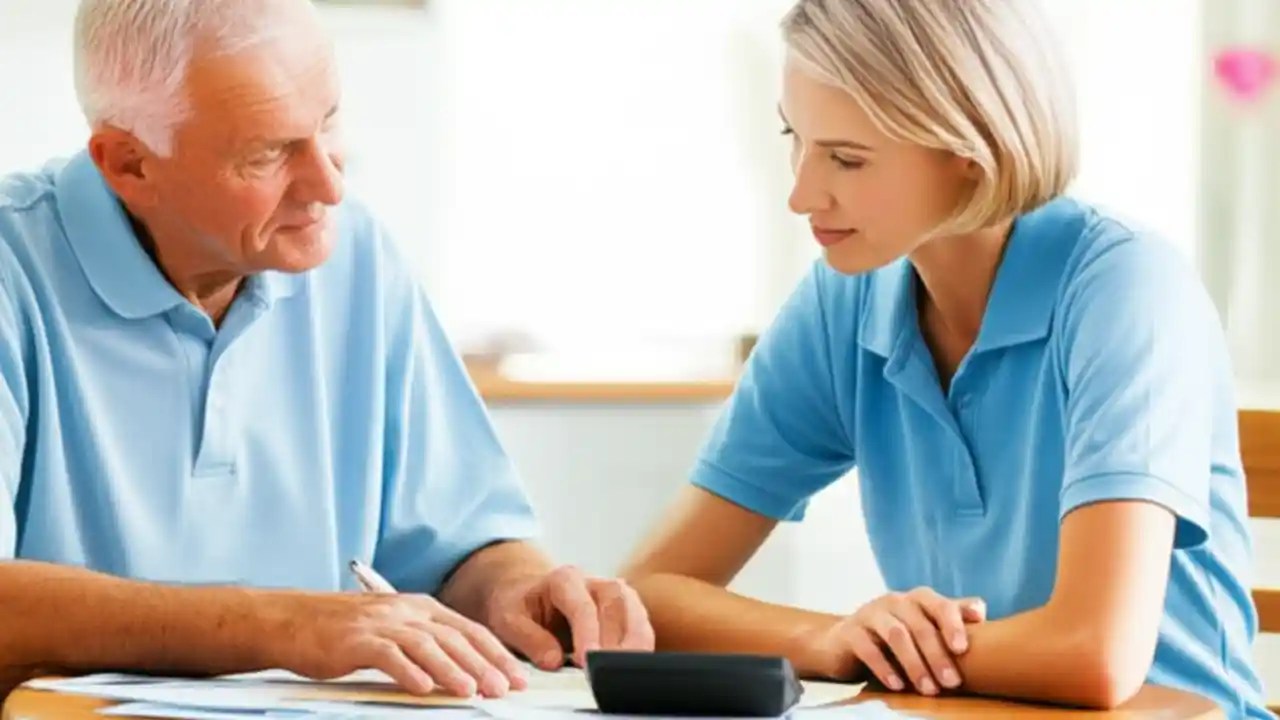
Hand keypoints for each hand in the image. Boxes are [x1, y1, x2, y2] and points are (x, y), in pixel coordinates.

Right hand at [263, 591, 528, 697]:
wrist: (292, 619)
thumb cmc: (344, 630)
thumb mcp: (394, 629)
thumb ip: (427, 644)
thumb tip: (466, 671)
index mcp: (420, 607)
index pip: (469, 630)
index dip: (497, 653)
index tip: (518, 677)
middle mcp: (406, 610)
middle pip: (455, 637)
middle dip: (484, 664)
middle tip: (505, 689)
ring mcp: (382, 623)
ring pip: (427, 645)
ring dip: (452, 669)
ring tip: (472, 691)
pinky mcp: (357, 640)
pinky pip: (388, 655)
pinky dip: (408, 671)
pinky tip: (423, 688)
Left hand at [483, 565, 655, 668]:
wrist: (526, 594)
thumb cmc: (518, 606)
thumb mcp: (508, 620)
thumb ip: (529, 638)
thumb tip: (554, 661)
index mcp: (564, 579)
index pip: (582, 605)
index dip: (588, 634)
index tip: (587, 660)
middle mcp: (593, 582)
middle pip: (617, 602)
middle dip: (617, 638)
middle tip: (609, 669)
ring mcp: (612, 594)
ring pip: (635, 610)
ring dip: (635, 641)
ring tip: (622, 670)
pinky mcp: (623, 610)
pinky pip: (640, 624)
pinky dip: (640, 645)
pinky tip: (630, 665)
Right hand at [809, 588, 985, 695]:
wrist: (844, 641)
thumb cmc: (894, 633)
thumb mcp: (923, 623)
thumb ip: (950, 615)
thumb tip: (980, 611)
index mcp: (917, 599)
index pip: (940, 605)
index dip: (952, 624)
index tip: (962, 649)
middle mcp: (894, 601)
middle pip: (920, 625)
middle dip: (937, 655)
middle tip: (951, 682)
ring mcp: (870, 613)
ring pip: (896, 635)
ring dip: (915, 664)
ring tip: (928, 689)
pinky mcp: (850, 631)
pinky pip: (868, 647)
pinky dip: (884, 668)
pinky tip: (897, 686)